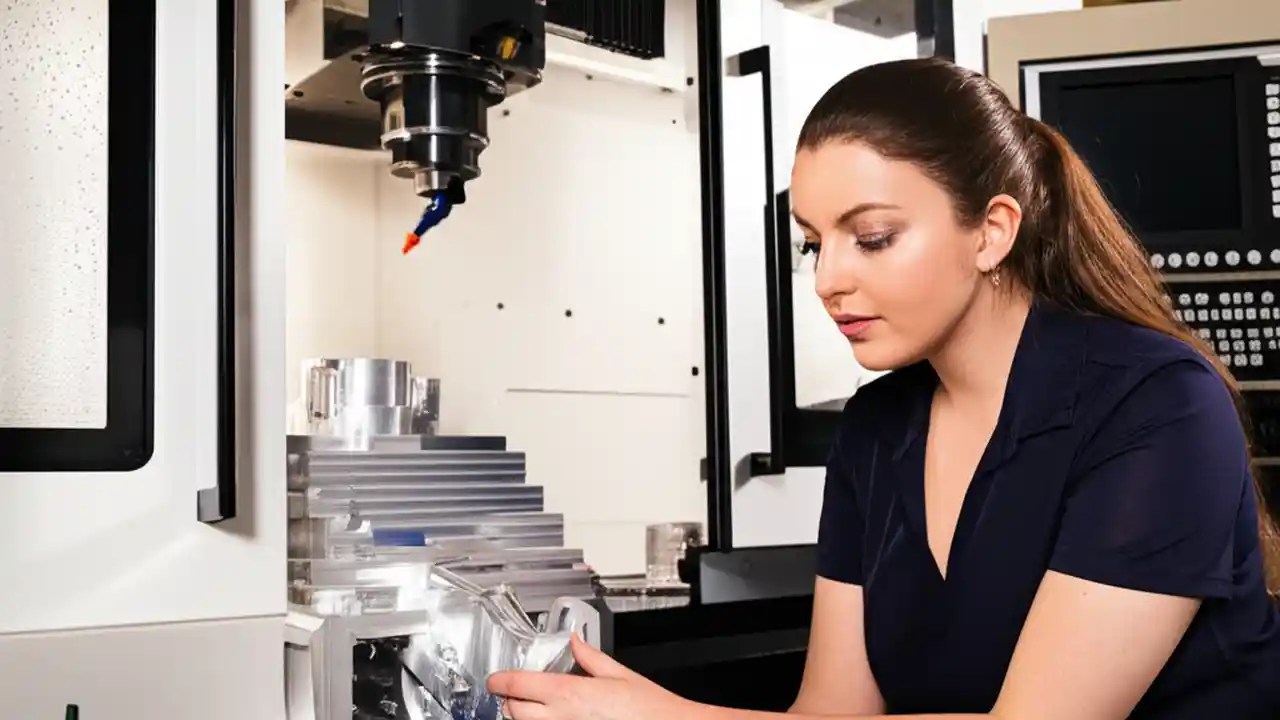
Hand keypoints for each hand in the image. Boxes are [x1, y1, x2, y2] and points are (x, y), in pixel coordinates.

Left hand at [486, 634, 705, 719]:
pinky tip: (556, 718)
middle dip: (509, 701)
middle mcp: (562, 719)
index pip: (519, 686)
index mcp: (571, 693)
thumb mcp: (620, 674)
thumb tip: (575, 642)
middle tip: (513, 693)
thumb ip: (590, 657)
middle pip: (515, 711)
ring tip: (532, 708)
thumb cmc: (650, 710)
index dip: (500, 681)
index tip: (495, 680)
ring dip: (524, 718)